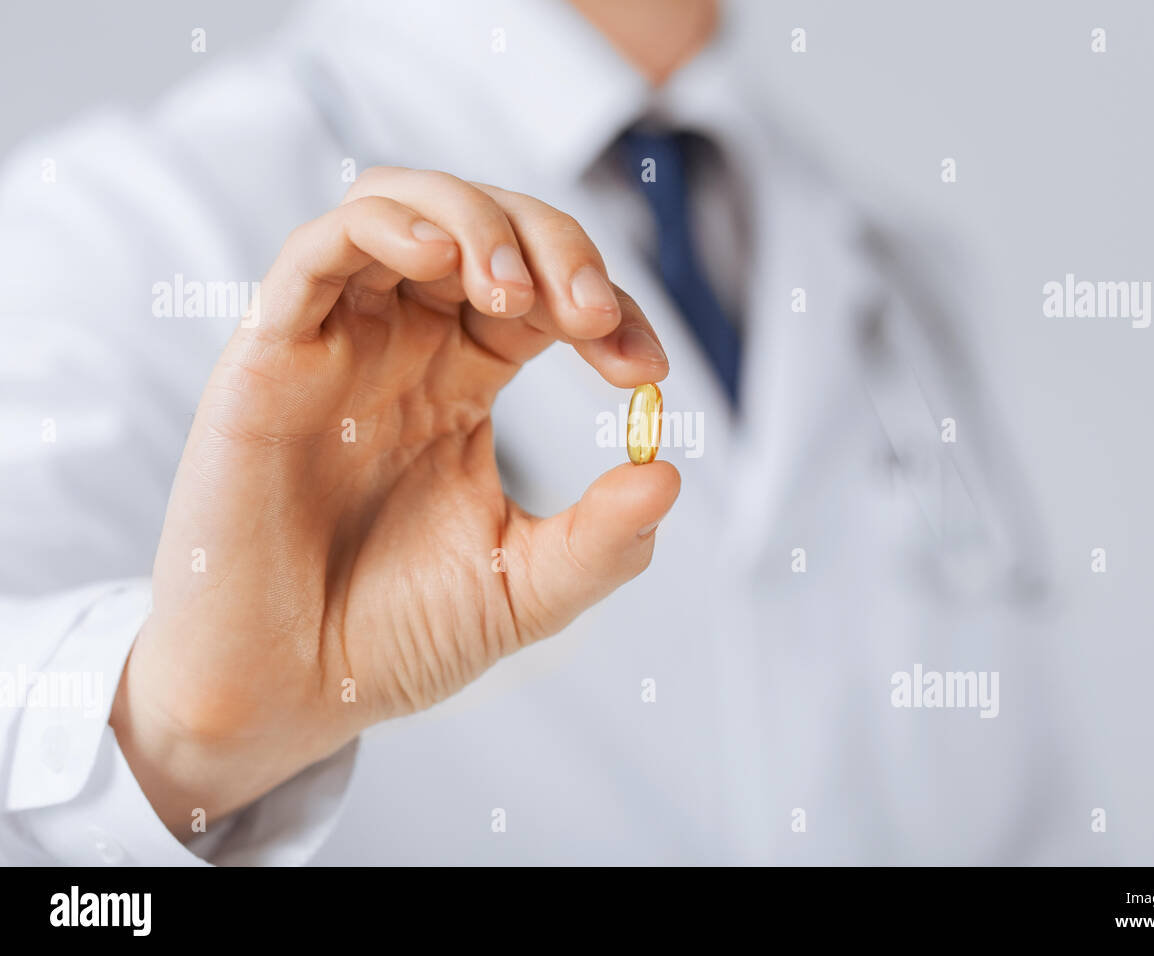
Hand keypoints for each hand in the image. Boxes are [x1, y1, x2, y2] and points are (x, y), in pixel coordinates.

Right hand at [110, 168, 678, 834]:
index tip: (648, 370)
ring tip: (516, 293)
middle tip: (593, 319)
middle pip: (485, 226)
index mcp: (462, 382)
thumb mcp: (524, 590)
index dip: (608, 308)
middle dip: (556, 248)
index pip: (546, 296)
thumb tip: (670, 475)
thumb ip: (601, 541)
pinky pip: (316, 250)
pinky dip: (384, 227)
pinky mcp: (272, 354)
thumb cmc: (395, 637)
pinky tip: (441, 260)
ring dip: (475, 221)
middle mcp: (403, 345)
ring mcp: (338, 342)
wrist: (290, 692)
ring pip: (400, 204)